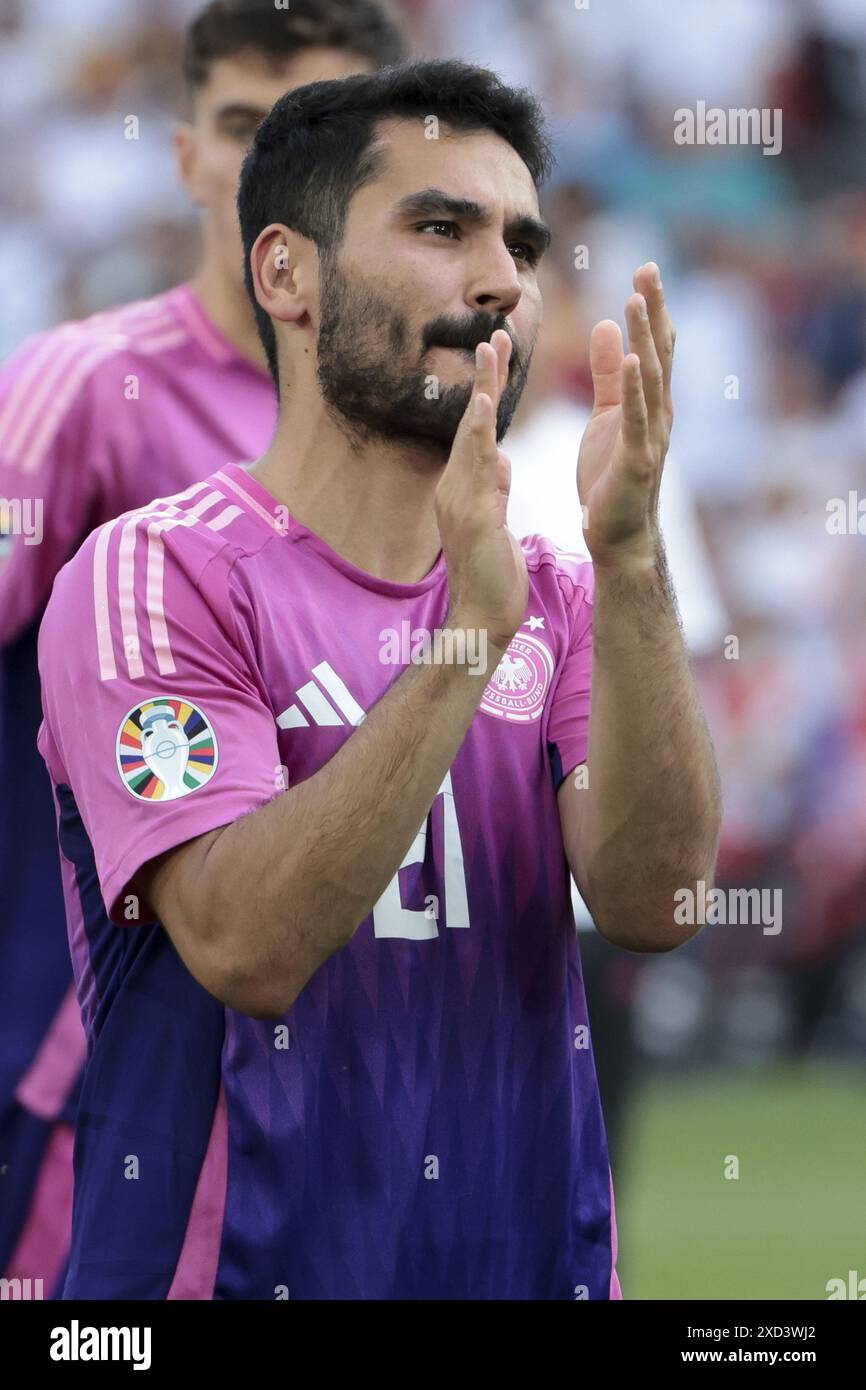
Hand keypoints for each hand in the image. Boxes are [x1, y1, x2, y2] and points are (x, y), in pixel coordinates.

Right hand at [435, 329, 527, 654]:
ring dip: (482, 393)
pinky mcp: (474, 517)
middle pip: (472, 422)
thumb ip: (495, 488)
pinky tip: (485, 408)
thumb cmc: (493, 576)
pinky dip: (480, 435)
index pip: (477, 430)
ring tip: (491, 353)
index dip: (487, 392)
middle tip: (495, 334)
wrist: (483, 621)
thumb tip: (500, 461)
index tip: (498, 354)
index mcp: (463, 488)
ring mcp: (461, 501)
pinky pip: (478, 470)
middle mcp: (456, 487)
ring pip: (472, 437)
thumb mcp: (495, 521)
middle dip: (485, 379)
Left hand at [577, 262, 674, 571]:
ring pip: (650, 379)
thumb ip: (606, 373)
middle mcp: (658, 414)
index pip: (653, 347)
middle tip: (648, 268)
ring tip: (636, 300)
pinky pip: (637, 419)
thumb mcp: (605, 416)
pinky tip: (633, 359)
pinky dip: (636, 388)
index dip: (650, 309)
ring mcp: (651, 437)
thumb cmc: (610, 478)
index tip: (644, 269)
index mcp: (648, 403)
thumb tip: (602, 324)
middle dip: (653, 310)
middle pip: (658, 353)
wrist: (616, 535)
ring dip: (644, 338)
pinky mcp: (636, 460)